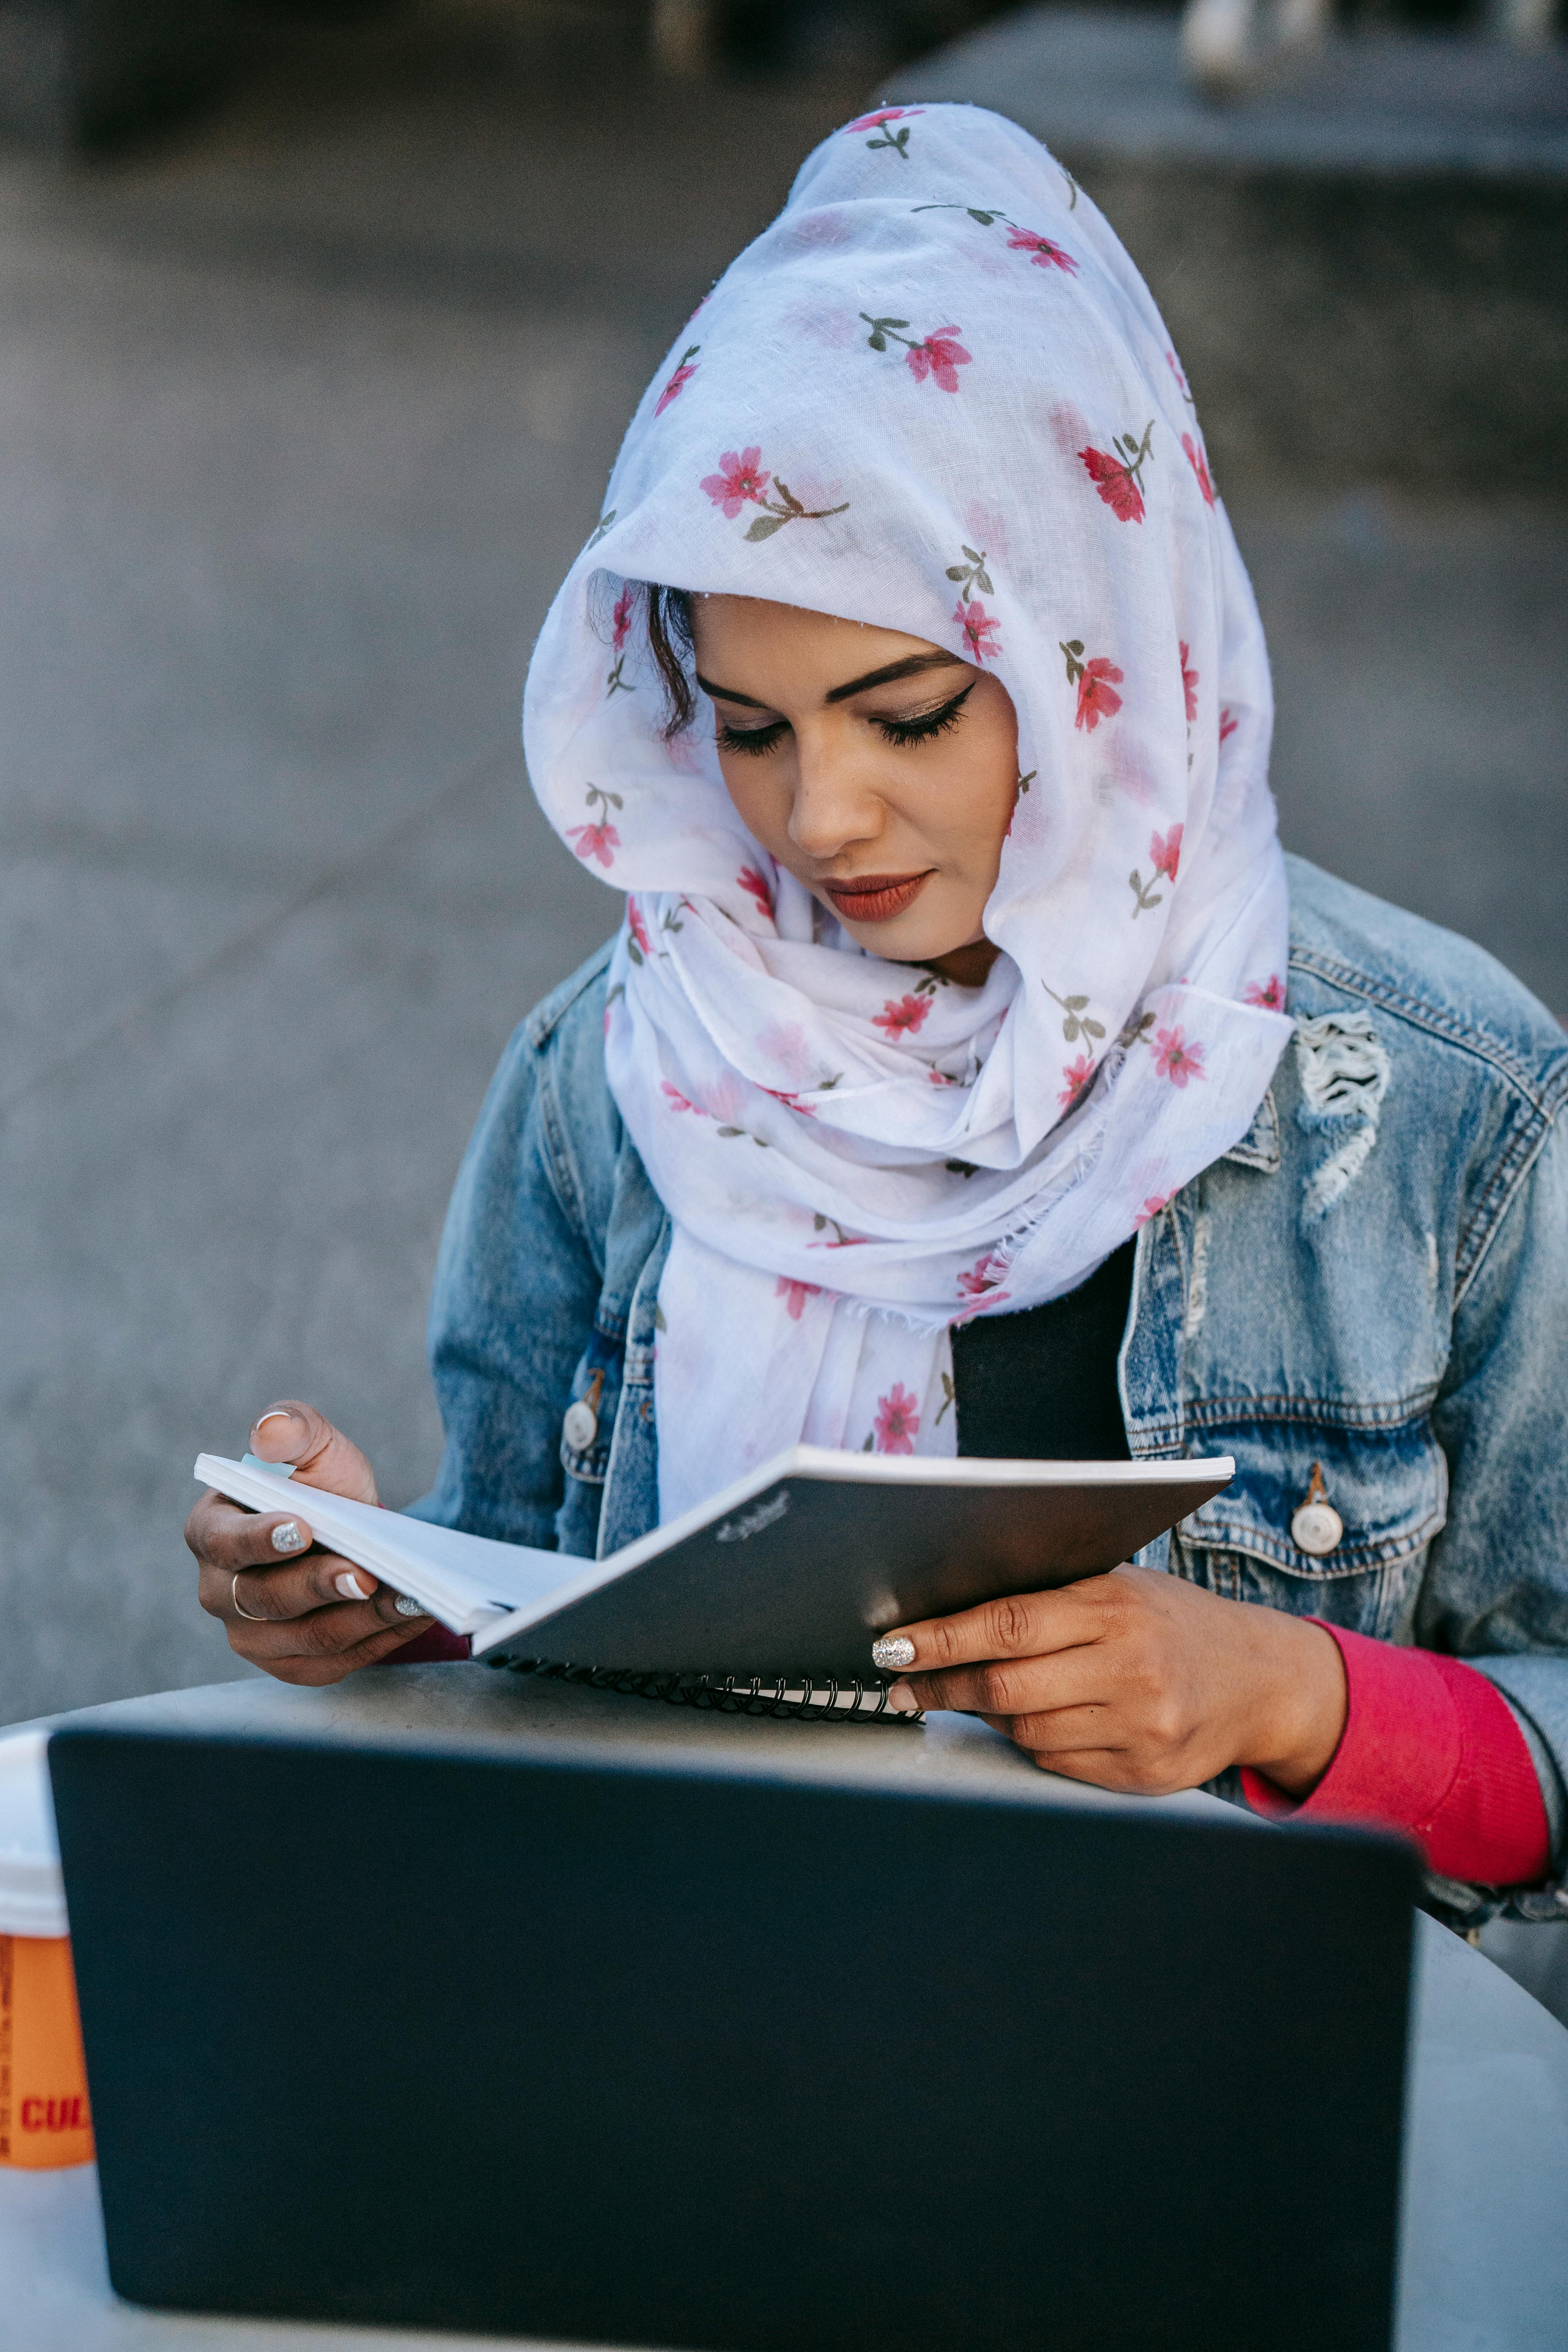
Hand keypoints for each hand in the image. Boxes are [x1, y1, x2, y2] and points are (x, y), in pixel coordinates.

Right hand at [186, 1401, 432, 1685]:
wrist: (351, 1531)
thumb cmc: (321, 1484)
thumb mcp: (313, 1445)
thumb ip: (292, 1428)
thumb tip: (269, 1430)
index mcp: (209, 1532)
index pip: (223, 1542)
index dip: (260, 1539)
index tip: (304, 1527)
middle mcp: (220, 1592)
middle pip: (267, 1599)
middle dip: (321, 1585)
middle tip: (366, 1574)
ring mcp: (253, 1637)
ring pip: (309, 1637)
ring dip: (362, 1617)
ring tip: (408, 1596)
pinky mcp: (293, 1665)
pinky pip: (337, 1662)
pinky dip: (380, 1639)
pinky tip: (413, 1614)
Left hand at [880, 1567, 1346, 1798]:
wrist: (1262, 1680)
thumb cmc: (1177, 1623)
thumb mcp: (1122, 1587)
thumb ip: (1051, 1599)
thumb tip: (952, 1613)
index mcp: (1116, 1608)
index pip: (1008, 1624)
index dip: (941, 1639)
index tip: (895, 1645)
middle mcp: (1130, 1667)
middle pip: (1006, 1687)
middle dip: (942, 1685)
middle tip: (904, 1682)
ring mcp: (1140, 1725)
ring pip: (1025, 1730)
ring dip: (988, 1714)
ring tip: (982, 1693)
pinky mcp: (1143, 1773)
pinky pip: (1056, 1761)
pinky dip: (1034, 1741)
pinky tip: (1042, 1719)